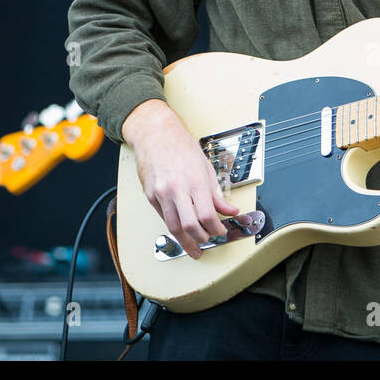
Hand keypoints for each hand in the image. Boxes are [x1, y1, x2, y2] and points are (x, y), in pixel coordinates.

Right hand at [123, 99, 239, 258]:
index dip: (216, 229)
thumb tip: (229, 211)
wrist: (156, 133)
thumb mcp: (206, 167)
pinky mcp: (150, 195)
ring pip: (173, 227)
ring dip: (185, 241)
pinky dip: (173, 227)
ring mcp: (161, 193)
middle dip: (201, 239)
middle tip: (208, 240)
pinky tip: (180, 230)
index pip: (207, 215)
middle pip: (190, 226)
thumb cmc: (181, 146)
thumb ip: (217, 194)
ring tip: (193, 246)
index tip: (220, 231)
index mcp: (194, 181)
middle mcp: (177, 188)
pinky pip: (163, 217)